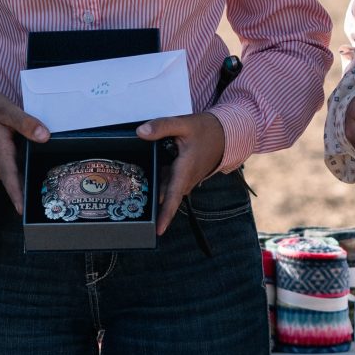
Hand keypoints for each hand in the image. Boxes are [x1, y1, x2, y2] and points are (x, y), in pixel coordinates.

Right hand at [0, 89, 48, 214]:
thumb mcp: (7, 110)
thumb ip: (26, 123)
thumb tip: (44, 136)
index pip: (9, 179)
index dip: (16, 196)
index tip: (23, 211)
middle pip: (16, 183)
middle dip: (32, 192)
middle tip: (53, 201)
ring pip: (17, 179)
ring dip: (31, 183)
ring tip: (53, 190)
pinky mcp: (2, 164)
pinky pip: (16, 173)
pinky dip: (27, 173)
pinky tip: (42, 172)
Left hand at [138, 111, 227, 234]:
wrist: (225, 134)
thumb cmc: (206, 130)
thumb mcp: (183, 124)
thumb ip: (162, 127)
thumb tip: (141, 132)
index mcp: (185, 170)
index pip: (174, 197)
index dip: (166, 215)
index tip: (158, 230)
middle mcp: (185, 180)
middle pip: (164, 195)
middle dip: (150, 202)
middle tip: (129, 207)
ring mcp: (185, 180)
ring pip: (165, 189)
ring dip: (152, 190)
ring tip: (130, 192)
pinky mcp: (184, 177)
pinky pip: (168, 182)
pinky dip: (158, 179)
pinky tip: (143, 174)